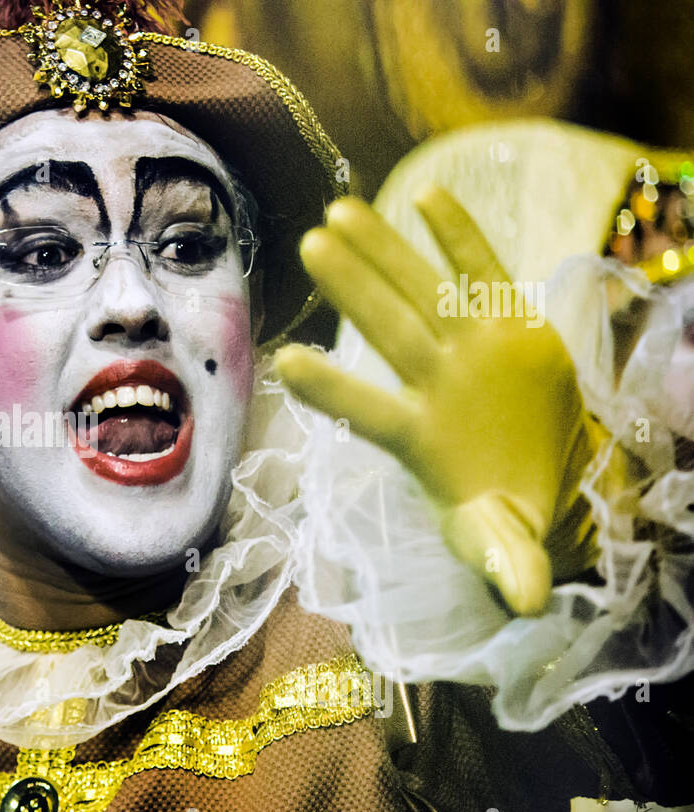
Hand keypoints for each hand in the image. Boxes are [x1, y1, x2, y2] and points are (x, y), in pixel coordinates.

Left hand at [275, 186, 603, 615]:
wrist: (544, 469)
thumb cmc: (503, 504)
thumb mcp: (505, 540)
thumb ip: (507, 562)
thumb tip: (524, 604)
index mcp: (422, 437)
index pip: (368, 411)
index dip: (331, 388)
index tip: (283, 361)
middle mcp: (436, 383)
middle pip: (388, 329)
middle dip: (354, 288)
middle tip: (308, 244)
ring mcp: (467, 349)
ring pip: (420, 294)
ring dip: (384, 253)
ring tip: (337, 213)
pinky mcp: (507, 323)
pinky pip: (483, 272)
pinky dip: (461, 236)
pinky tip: (429, 192)